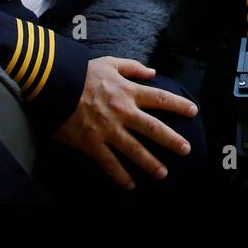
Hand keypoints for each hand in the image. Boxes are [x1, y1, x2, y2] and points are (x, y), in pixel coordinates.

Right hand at [54, 56, 197, 188]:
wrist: (54, 84)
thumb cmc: (82, 73)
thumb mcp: (110, 62)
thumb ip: (133, 67)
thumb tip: (153, 71)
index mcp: (128, 91)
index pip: (160, 98)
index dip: (179, 105)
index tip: (193, 111)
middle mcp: (122, 112)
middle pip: (153, 128)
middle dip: (172, 140)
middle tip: (186, 150)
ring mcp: (108, 129)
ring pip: (134, 150)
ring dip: (150, 163)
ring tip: (163, 173)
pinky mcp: (91, 143)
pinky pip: (109, 163)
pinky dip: (120, 176)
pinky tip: (130, 185)